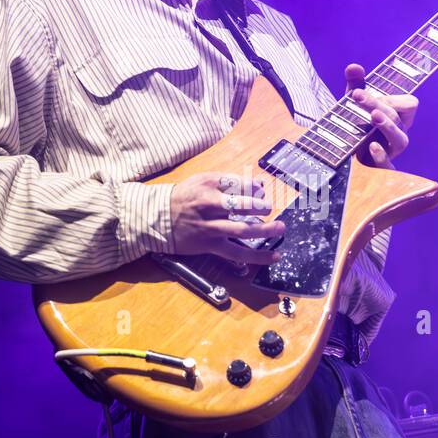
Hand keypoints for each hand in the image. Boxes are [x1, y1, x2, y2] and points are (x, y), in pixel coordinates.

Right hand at [169, 171, 284, 266]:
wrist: (157, 217)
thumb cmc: (183, 197)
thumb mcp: (203, 180)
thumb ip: (231, 182)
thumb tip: (260, 184)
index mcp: (210, 184)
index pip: (240, 184)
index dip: (255, 188)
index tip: (261, 191)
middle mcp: (211, 204)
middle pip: (243, 205)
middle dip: (261, 206)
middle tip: (268, 207)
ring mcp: (211, 226)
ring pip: (243, 230)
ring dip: (265, 229)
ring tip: (280, 227)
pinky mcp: (210, 245)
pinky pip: (237, 252)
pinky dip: (257, 256)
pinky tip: (273, 256)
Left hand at [343, 62, 417, 167]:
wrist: (345, 154)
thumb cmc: (358, 124)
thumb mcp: (354, 103)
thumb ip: (356, 84)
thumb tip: (353, 67)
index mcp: (399, 117)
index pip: (410, 104)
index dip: (391, 97)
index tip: (365, 93)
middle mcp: (399, 133)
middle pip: (397, 117)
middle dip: (377, 104)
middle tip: (357, 95)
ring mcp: (391, 151)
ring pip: (400, 140)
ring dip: (387, 126)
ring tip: (373, 116)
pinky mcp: (379, 167)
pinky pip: (387, 164)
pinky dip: (381, 156)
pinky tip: (372, 146)